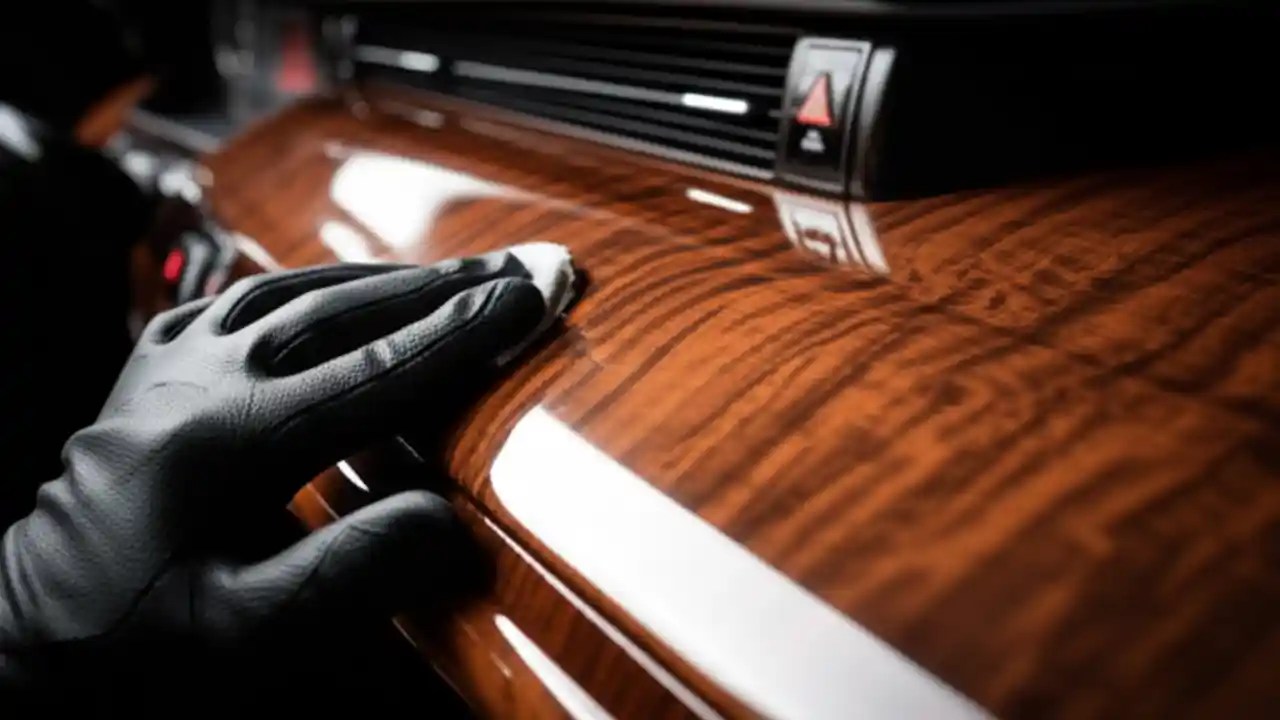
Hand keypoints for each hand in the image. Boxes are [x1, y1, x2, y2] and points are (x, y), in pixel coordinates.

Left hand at [0, 243, 573, 699]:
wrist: (22, 642)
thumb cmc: (127, 652)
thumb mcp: (241, 640)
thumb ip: (347, 575)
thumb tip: (445, 520)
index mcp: (229, 441)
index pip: (379, 369)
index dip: (465, 333)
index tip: (531, 299)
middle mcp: (198, 383)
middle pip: (346, 310)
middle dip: (446, 285)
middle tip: (520, 264)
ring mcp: (167, 368)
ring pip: (295, 290)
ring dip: (384, 279)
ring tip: (454, 272)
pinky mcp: (150, 372)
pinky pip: (237, 298)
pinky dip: (307, 285)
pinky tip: (336, 289)